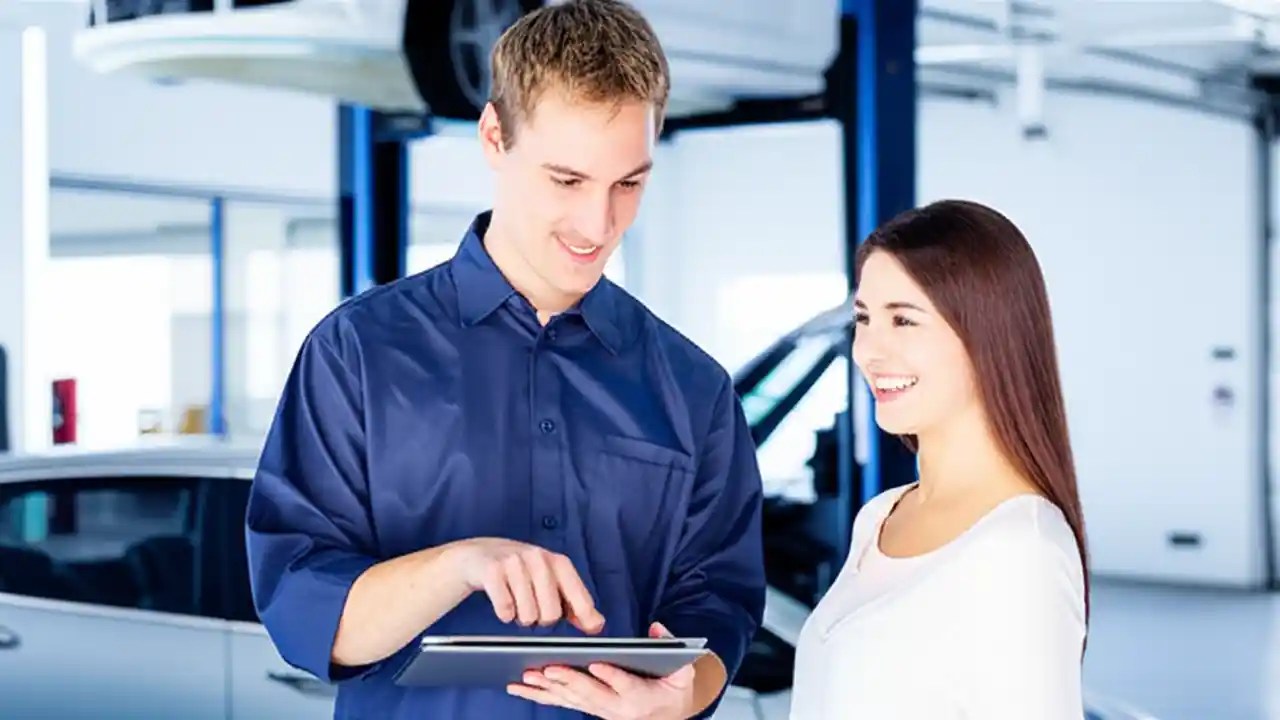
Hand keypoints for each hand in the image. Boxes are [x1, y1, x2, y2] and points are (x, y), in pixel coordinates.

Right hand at [450, 538, 604, 633]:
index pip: (580, 597)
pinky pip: (505, 610)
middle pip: (551, 614)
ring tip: (517, 603)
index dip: (584, 617)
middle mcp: (538, 558)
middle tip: (533, 609)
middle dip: (541, 620)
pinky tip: (503, 602)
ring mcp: (515, 563)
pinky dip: (504, 614)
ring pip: (527, 616)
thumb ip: (575, 603)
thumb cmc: (521, 572)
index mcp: (558, 562)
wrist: (478, 555)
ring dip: (521, 617)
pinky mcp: (493, 571)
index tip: (591, 631)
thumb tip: (598, 625)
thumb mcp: (551, 581)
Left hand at [506, 622, 696, 719]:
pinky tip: (521, 687)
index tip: (598, 665)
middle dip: (569, 681)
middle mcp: (617, 708)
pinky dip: (540, 695)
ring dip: (548, 690)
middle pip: (591, 695)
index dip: (612, 676)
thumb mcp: (683, 671)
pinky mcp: (588, 708)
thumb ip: (672, 647)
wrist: (666, 715)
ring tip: (527, 677)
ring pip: (571, 700)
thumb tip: (657, 629)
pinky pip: (562, 702)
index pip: (626, 686)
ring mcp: (600, 710)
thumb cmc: (673, 687)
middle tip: (549, 669)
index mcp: (642, 697)